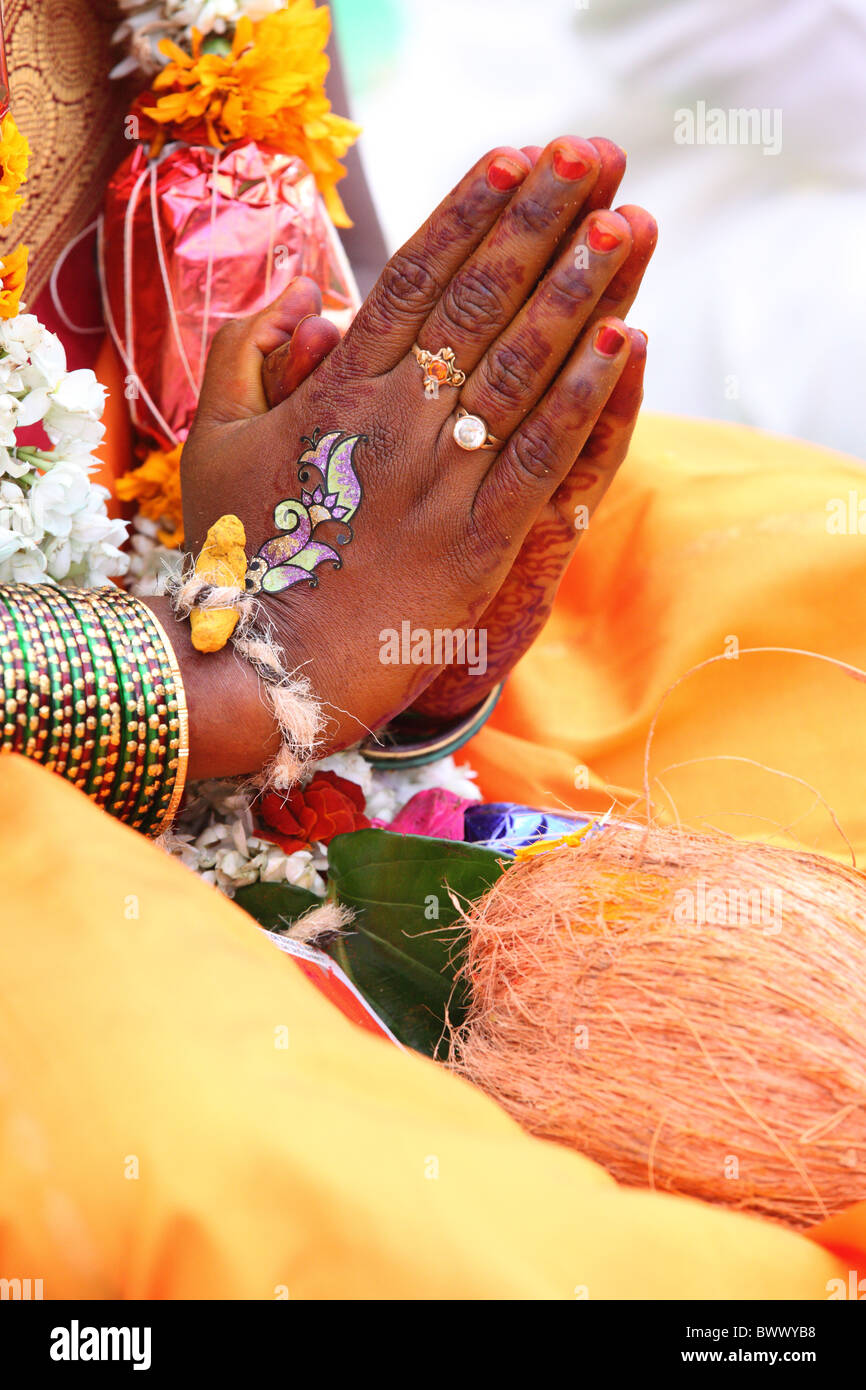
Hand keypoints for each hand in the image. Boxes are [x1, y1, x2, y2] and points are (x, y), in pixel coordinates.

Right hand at [180, 137, 650, 762]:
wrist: (264, 671)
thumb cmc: (238, 555)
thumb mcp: (212, 442)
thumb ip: (246, 352)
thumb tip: (307, 287)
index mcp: (334, 393)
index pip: (410, 280)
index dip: (467, 213)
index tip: (514, 156)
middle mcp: (395, 425)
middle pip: (479, 305)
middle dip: (541, 223)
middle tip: (592, 157)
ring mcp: (441, 485)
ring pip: (522, 370)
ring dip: (580, 292)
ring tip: (627, 225)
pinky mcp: (479, 547)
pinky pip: (543, 459)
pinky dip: (587, 399)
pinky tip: (626, 341)